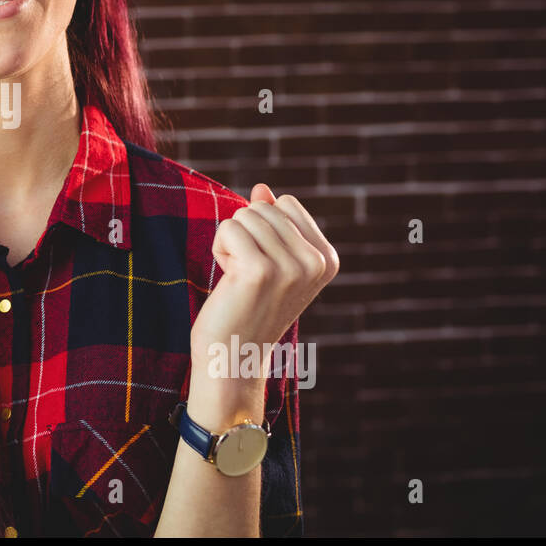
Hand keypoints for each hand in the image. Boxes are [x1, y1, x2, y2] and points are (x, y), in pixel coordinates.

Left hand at [191, 184, 338, 370]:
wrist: (233, 357)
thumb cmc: (248, 307)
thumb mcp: (270, 261)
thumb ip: (271, 223)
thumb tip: (262, 188)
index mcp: (326, 259)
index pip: (287, 204)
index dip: (264, 228)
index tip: (264, 264)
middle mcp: (315, 262)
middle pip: (264, 208)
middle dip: (245, 234)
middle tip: (247, 274)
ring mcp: (290, 267)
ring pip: (244, 215)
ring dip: (231, 243)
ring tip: (239, 278)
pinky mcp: (260, 271)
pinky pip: (228, 229)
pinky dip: (219, 249)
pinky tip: (229, 280)